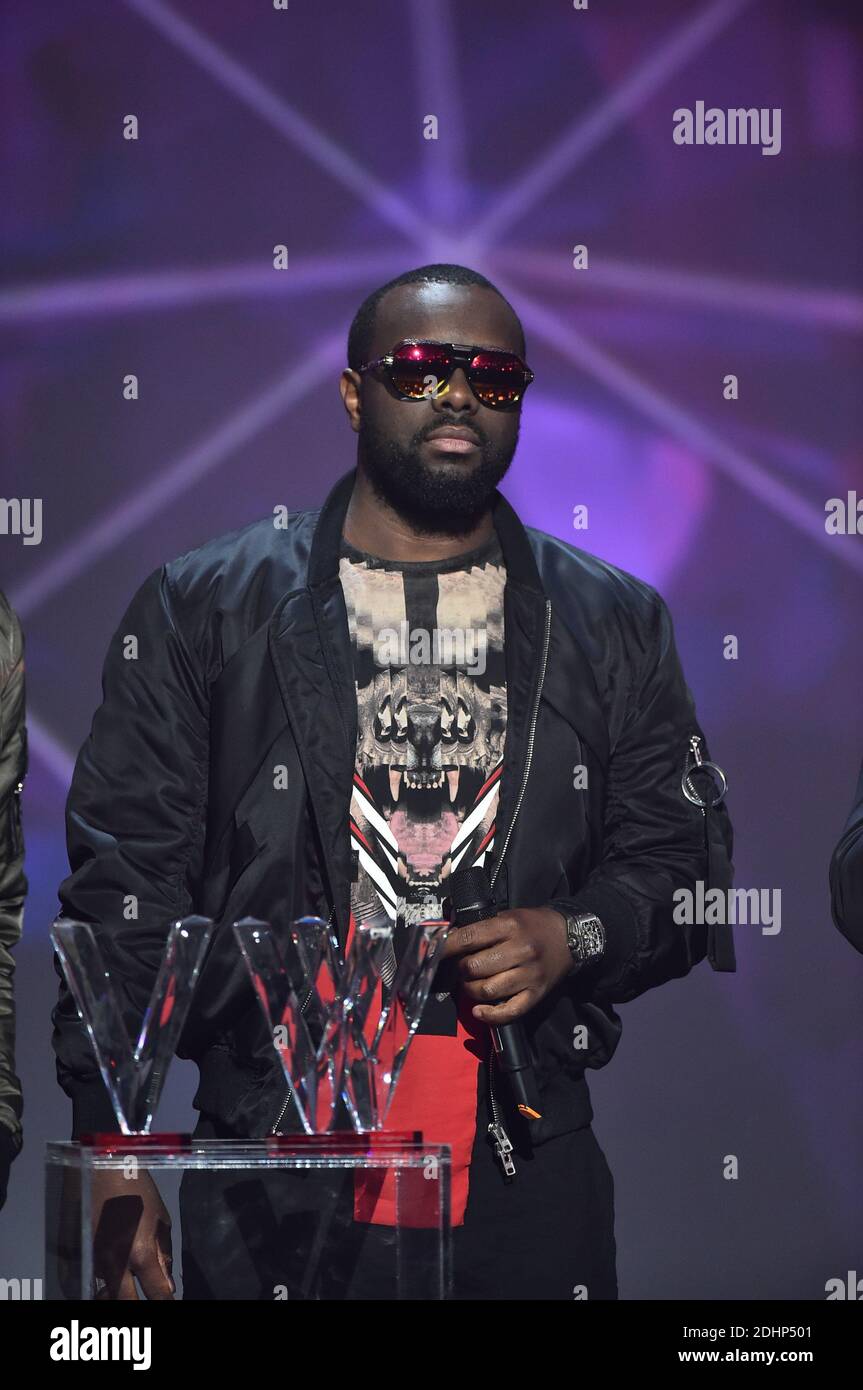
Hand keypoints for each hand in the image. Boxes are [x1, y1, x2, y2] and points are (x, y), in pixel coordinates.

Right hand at [60, 1166, 173, 1299]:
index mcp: (140, 1252)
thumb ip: (163, 1253)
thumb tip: (166, 1282)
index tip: (168, 1302)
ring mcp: (91, 1259)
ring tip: (124, 1285)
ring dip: (115, 1293)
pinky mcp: (73, 1253)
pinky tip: (103, 1278)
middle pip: (125, 1302)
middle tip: (143, 1296)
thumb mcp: (161, 1217)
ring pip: (102, 1292)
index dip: (165, 1302)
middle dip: (136, 1304)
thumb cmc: (137, 1186)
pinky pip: (82, 1280)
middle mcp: (113, 1262)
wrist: (101, 1163)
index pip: (156, 1293)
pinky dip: (93, 1284)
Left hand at [439, 907, 571, 1023]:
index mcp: (510, 927)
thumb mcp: (509, 916)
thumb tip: (451, 940)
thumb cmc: (534, 925)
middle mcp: (520, 951)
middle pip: (474, 967)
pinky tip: (479, 1011)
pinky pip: (509, 1012)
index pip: (469, 938)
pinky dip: (490, 1015)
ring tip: (471, 984)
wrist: (571, 936)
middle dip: (461, 969)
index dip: (447, 947)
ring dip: (471, 990)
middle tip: (462, 968)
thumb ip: (483, 927)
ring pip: (487, 990)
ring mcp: (528, 975)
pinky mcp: (536, 994)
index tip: (437, 952)